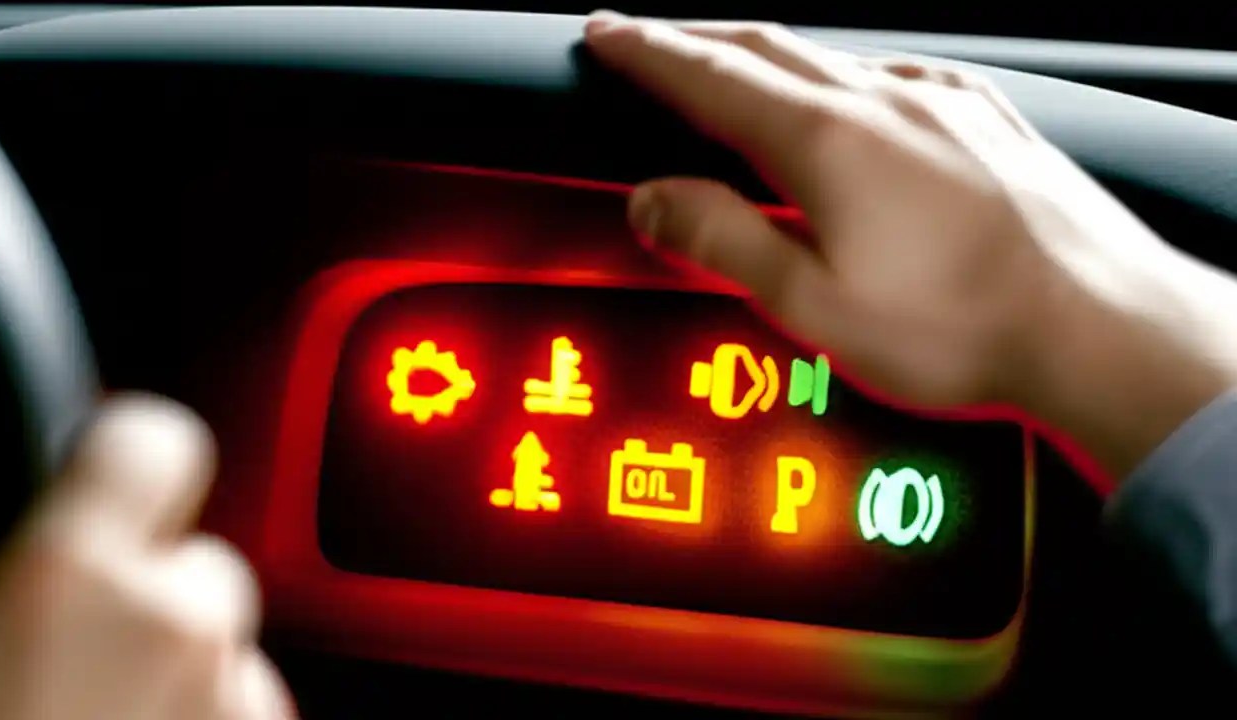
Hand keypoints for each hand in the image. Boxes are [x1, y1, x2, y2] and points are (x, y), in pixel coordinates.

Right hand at [0, 397, 294, 719]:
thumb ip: (24, 544)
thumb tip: (56, 499)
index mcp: (71, 578)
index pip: (154, 438)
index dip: (126, 450)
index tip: (104, 465)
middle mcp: (177, 623)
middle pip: (198, 557)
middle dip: (152, 588)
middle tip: (80, 649)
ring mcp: (236, 691)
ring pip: (224, 631)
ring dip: (180, 654)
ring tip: (103, 708)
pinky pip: (248, 696)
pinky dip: (206, 708)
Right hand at [586, 14, 1236, 481]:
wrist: (1098, 326)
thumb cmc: (963, 328)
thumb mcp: (813, 303)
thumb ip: (723, 242)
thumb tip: (652, 200)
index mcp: (828, 141)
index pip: (709, 77)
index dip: (647, 53)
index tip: (607, 36)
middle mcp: (885, 101)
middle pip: (765, 48)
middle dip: (693, 39)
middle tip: (645, 37)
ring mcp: (942, 104)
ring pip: (829, 57)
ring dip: (764, 56)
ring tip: (729, 68)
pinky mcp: (985, 120)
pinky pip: (891, 76)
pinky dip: (841, 77)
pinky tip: (847, 96)